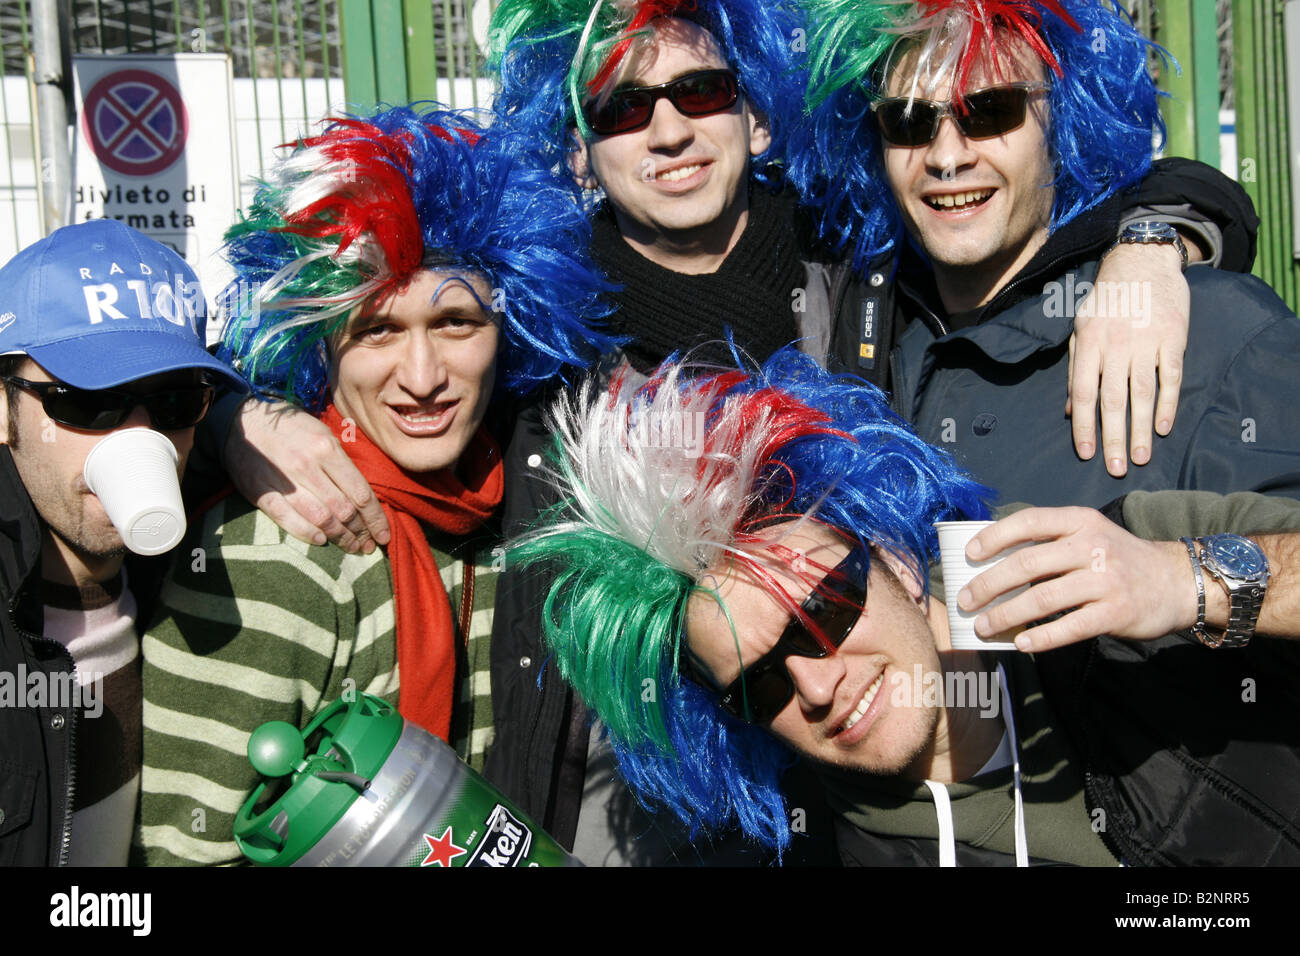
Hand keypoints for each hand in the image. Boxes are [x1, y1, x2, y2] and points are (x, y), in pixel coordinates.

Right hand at [223, 398, 389, 552]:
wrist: (242, 422)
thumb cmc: (290, 428)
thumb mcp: (322, 433)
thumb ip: (342, 462)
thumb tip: (364, 495)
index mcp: (326, 449)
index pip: (360, 492)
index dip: (375, 518)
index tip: (384, 535)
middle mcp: (307, 466)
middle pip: (344, 510)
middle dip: (361, 532)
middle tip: (368, 545)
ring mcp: (284, 482)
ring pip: (321, 519)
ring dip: (341, 538)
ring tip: (352, 547)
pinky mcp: (262, 494)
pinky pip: (289, 521)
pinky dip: (308, 534)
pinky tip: (322, 540)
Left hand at [957, 507, 1192, 651]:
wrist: (1176, 581)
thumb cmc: (1118, 559)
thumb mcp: (1090, 534)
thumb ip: (1051, 541)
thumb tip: (994, 559)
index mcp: (1080, 521)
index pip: (1030, 521)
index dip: (995, 536)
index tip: (969, 554)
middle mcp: (1092, 546)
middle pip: (1027, 563)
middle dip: (989, 584)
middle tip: (966, 600)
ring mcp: (1105, 580)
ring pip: (1042, 598)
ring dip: (1005, 614)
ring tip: (983, 626)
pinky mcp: (1116, 612)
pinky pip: (1069, 627)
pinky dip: (1041, 638)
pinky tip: (1020, 643)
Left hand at [1066, 242, 1187, 476]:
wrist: (1142, 263)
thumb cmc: (1107, 301)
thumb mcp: (1081, 329)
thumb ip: (1076, 369)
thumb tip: (1071, 410)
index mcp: (1088, 344)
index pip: (1084, 394)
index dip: (1084, 427)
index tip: (1086, 454)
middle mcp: (1115, 345)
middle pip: (1112, 400)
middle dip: (1113, 438)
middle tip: (1116, 468)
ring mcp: (1145, 342)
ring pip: (1141, 394)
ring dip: (1141, 429)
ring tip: (1141, 457)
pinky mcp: (1172, 338)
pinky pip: (1169, 377)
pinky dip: (1167, 404)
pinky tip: (1163, 428)